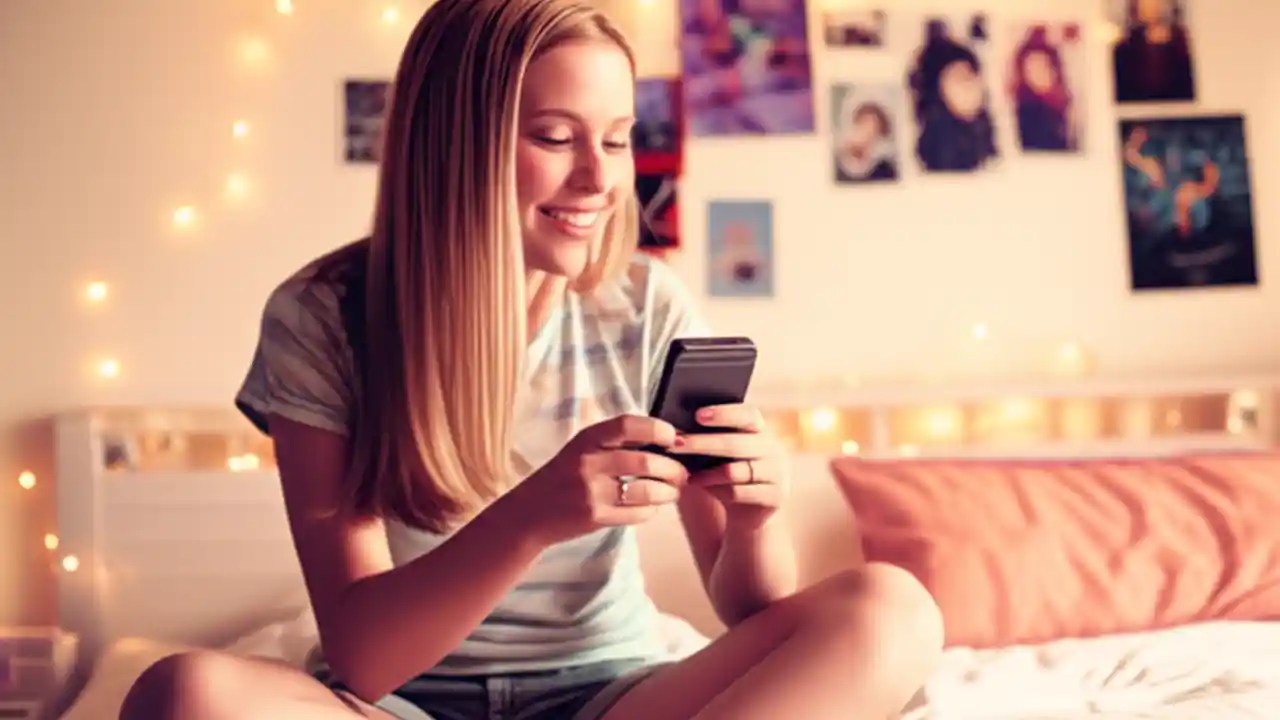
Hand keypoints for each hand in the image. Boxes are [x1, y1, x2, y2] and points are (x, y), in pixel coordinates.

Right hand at [503, 415, 689, 546]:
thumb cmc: (562, 477)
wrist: (530, 513)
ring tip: (673, 492)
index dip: (657, 429)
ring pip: (645, 490)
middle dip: (672, 468)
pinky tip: (652, 507)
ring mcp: (591, 492)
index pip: (628, 425)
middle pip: (644, 461)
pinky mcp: (594, 517)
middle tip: (682, 473)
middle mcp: (588, 462)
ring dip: (667, 492)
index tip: (673, 437)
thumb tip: (662, 440)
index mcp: (586, 439)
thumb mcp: (581, 450)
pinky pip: (636, 514)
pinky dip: (650, 511)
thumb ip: (614, 443)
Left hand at [669, 404, 788, 529]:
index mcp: (760, 431)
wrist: (743, 514)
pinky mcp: (775, 497)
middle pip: (735, 443)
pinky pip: (739, 492)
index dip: (724, 414)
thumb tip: (676, 425)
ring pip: (735, 471)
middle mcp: (772, 449)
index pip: (748, 415)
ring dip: (705, 472)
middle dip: (702, 443)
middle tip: (675, 444)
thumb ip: (706, 438)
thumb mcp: (717, 455)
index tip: (697, 416)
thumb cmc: (723, 476)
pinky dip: (715, 490)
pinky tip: (698, 487)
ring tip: (683, 473)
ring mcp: (777, 474)